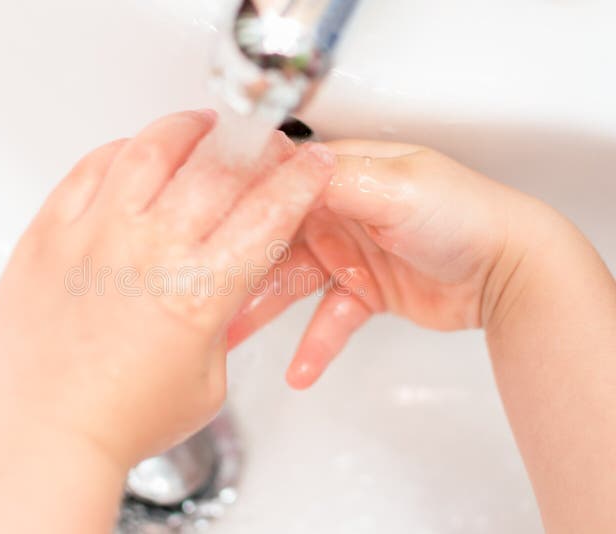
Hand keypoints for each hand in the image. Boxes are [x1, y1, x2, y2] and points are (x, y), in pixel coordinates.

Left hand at [0, 110, 334, 466]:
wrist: (40, 434)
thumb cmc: (117, 420)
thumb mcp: (207, 382)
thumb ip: (223, 323)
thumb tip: (225, 286)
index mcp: (200, 291)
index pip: (270, 209)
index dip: (300, 177)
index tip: (308, 164)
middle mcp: (150, 250)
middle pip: (220, 165)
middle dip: (255, 146)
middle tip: (260, 145)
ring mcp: (95, 234)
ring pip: (152, 148)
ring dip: (188, 130)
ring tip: (201, 129)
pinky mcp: (50, 232)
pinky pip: (91, 166)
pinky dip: (123, 149)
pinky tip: (136, 152)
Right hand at [228, 140, 524, 388]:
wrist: (509, 270)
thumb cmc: (464, 215)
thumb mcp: (397, 186)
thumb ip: (335, 180)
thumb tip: (280, 166)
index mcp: (343, 174)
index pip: (274, 184)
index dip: (237, 205)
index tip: (199, 227)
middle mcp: (339, 211)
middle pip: (272, 237)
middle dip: (237, 265)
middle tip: (201, 293)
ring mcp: (349, 252)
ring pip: (290, 282)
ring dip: (261, 311)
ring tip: (230, 337)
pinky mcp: (364, 291)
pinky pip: (328, 320)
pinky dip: (315, 345)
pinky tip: (300, 371)